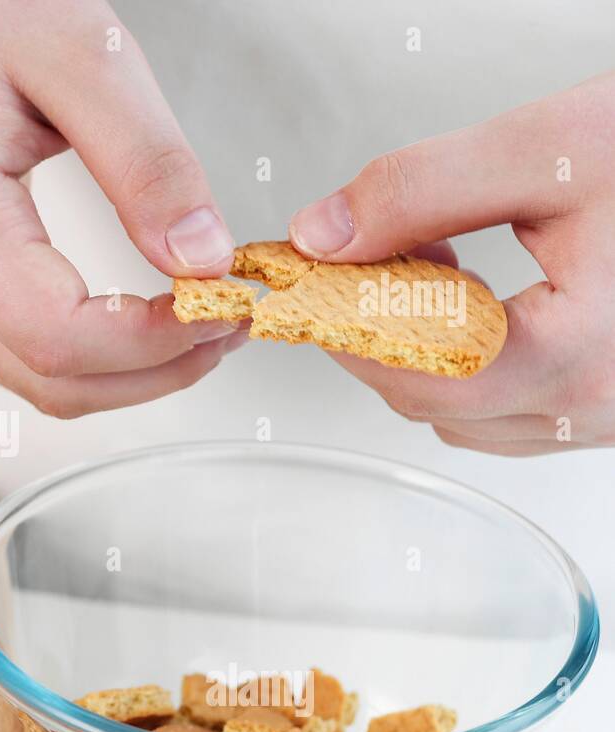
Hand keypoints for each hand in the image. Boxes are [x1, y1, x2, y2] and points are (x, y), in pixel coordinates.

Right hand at [0, 0, 241, 418]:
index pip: (55, 334)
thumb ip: (146, 161)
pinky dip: (96, 356)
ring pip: (39, 381)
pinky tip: (147, 318)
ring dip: (129, 375)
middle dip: (152, 372)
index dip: (150, 342)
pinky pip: (26, 350)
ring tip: (202, 324)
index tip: (223, 304)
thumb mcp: (83, 58)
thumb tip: (204, 259)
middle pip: (50, 382)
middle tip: (230, 324)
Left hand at [288, 71, 614, 454]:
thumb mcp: (547, 150)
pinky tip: (469, 300)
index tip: (309, 279)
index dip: (344, 324)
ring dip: (417, 349)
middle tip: (365, 257)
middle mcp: (596, 408)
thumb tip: (324, 235)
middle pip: (428, 398)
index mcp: (578, 354)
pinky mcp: (607, 409)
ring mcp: (605, 418)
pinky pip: (504, 414)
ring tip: (428, 266)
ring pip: (461, 415)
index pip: (413, 370)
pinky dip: (463, 364)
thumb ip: (421, 191)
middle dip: (376, 330)